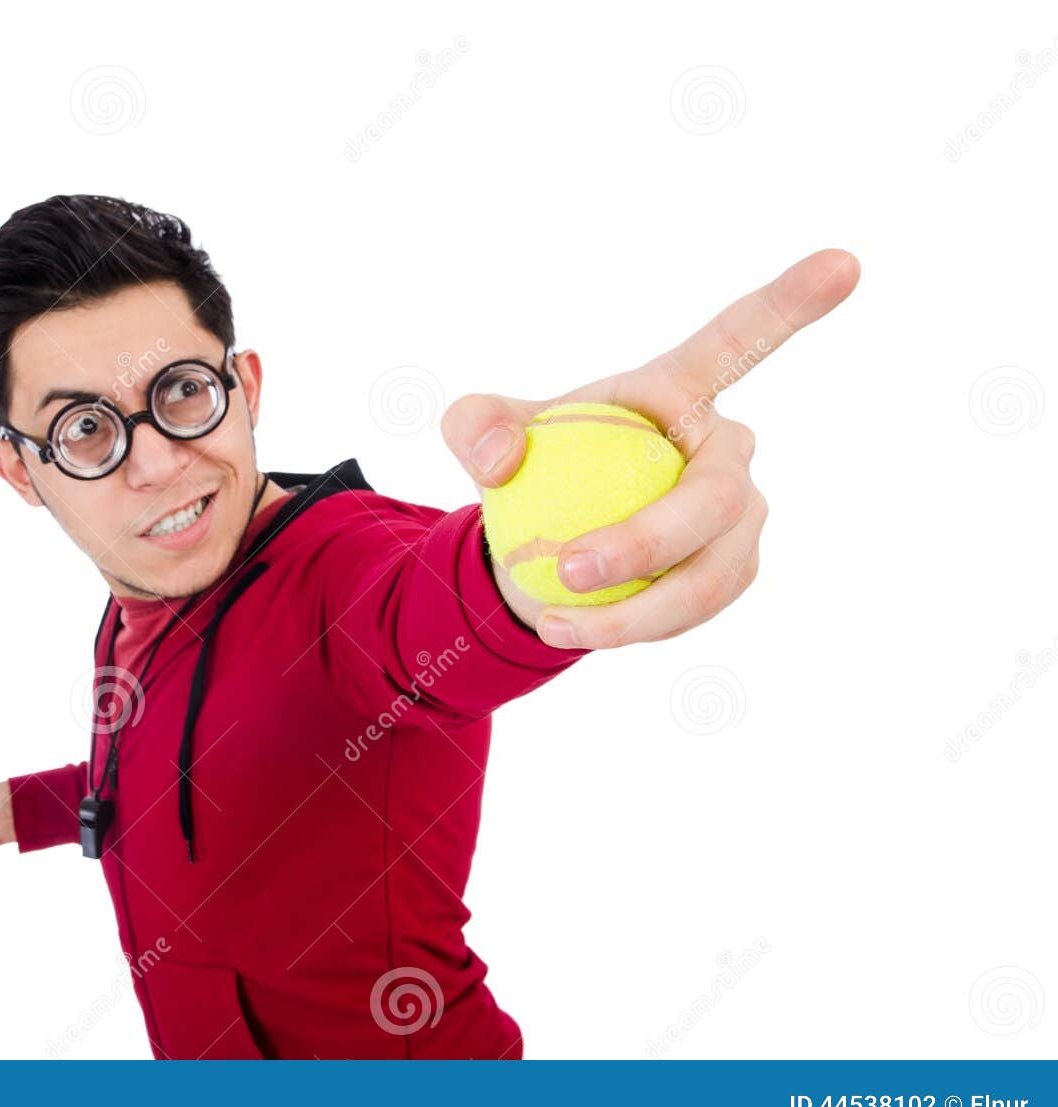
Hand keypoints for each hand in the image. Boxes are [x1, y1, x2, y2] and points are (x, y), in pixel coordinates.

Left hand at [441, 249, 859, 648]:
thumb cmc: (529, 466)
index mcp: (679, 392)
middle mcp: (725, 451)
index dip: (789, 306)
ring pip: (710, 572)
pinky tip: (574, 630)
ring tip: (555, 624)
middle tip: (567, 569)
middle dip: (649, 540)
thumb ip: (477, 424)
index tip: (844, 260)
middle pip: (716, 498)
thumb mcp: (480, 433)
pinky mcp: (730, 572)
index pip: (738, 341)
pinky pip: (691, 610)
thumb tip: (505, 458)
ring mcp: (740, 517)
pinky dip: (632, 627)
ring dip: (636, 609)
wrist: (542, 543)